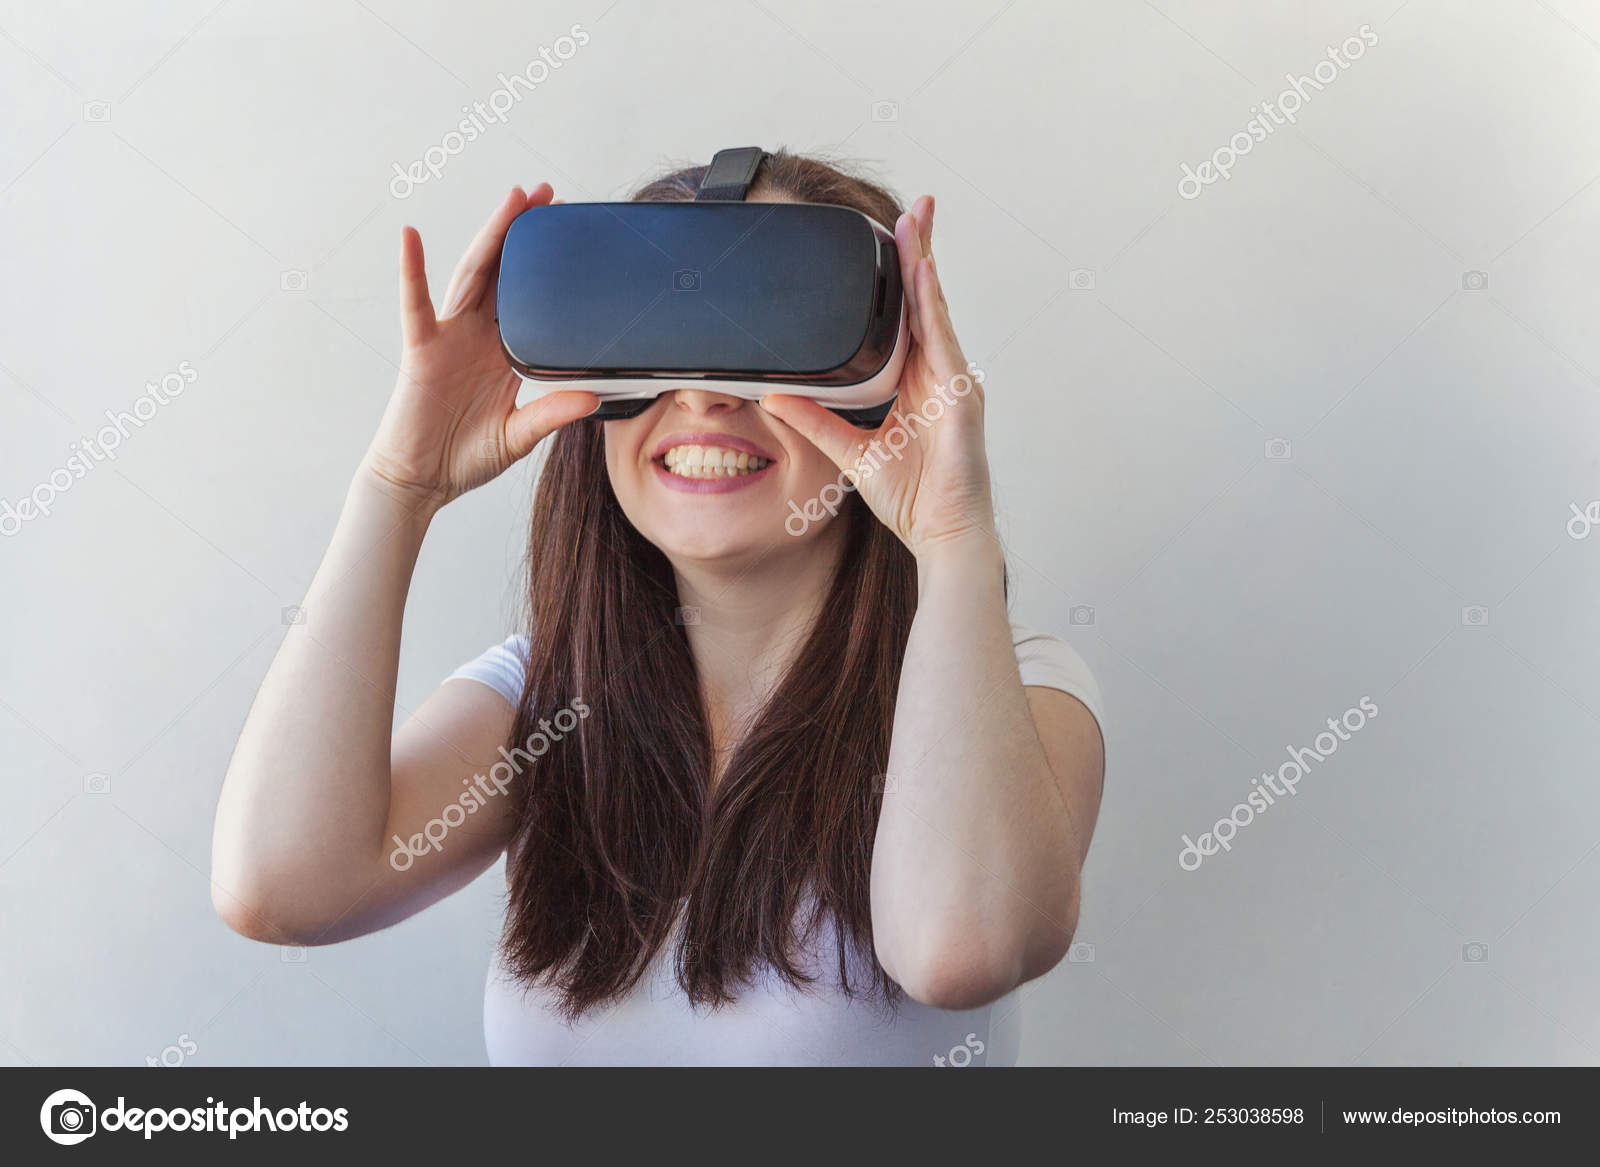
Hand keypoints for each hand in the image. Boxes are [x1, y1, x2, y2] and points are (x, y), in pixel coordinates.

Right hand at [361, 184, 597, 509]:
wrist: (421, 481)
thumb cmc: (465, 457)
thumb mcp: (519, 435)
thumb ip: (552, 413)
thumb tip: (593, 397)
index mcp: (504, 352)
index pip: (530, 298)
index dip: (546, 266)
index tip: (570, 232)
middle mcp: (477, 335)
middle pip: (502, 271)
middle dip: (522, 231)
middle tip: (546, 194)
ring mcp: (448, 337)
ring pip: (471, 274)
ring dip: (491, 235)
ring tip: (513, 199)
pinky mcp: (421, 350)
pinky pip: (415, 305)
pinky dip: (411, 269)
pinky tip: (411, 236)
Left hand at [760, 196, 995, 559]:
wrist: (941, 533)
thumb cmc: (913, 499)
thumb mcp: (849, 452)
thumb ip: (815, 420)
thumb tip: (775, 396)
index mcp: (916, 383)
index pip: (909, 317)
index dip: (904, 275)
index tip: (894, 236)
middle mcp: (939, 375)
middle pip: (927, 300)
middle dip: (921, 251)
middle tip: (915, 207)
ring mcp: (953, 383)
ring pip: (936, 310)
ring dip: (926, 264)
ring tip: (916, 222)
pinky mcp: (959, 399)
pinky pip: (942, 342)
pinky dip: (932, 306)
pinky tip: (923, 274)